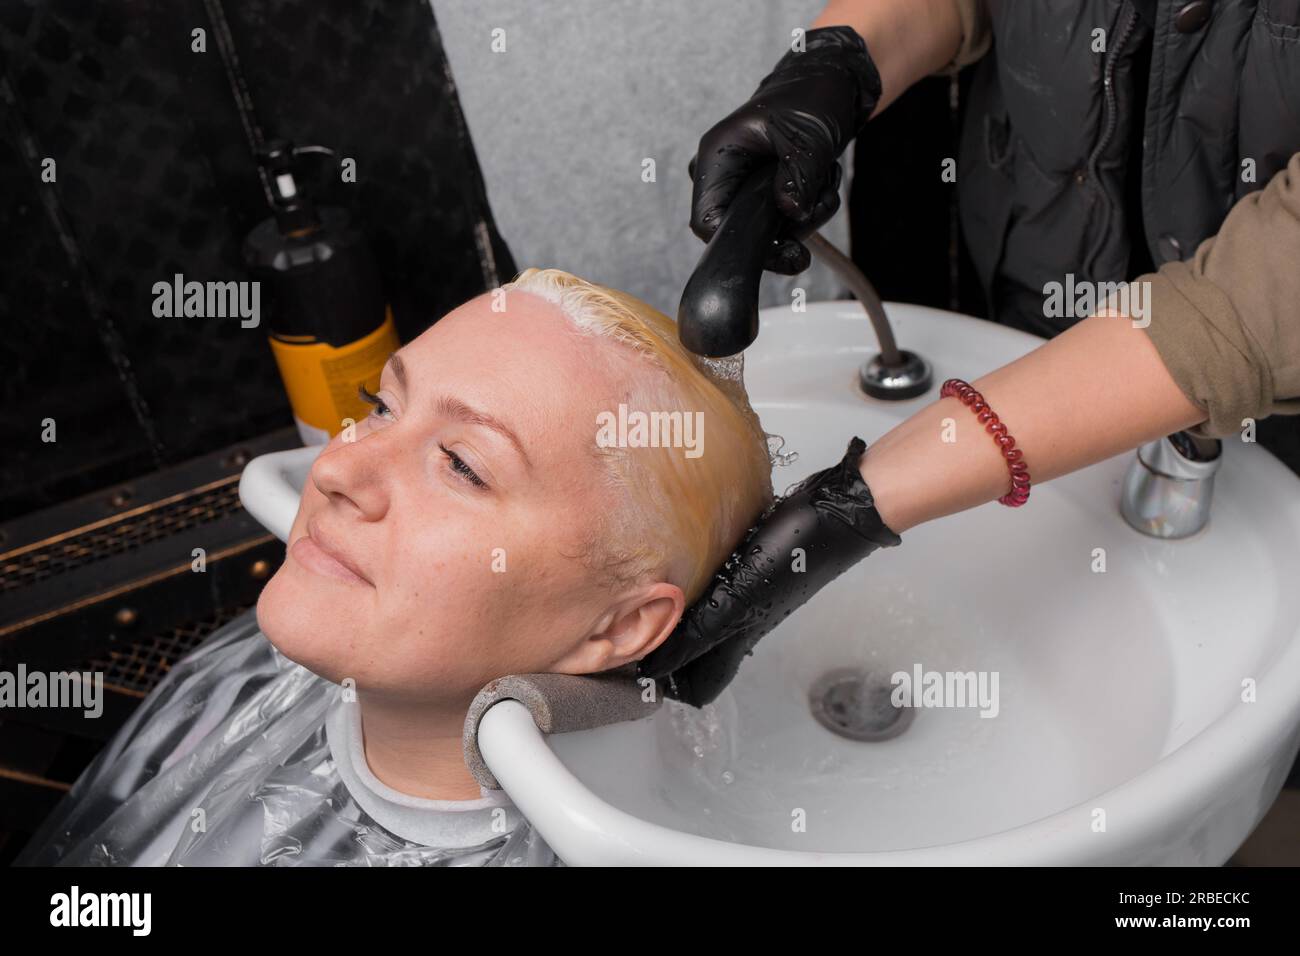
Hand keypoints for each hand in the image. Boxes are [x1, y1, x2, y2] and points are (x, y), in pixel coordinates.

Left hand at [637, 436, 901, 706]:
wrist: (836, 511)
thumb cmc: (796, 556)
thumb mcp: (740, 597)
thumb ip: (700, 632)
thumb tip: (659, 666)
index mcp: (738, 636)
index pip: (699, 685)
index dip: (665, 685)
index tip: (626, 670)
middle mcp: (740, 619)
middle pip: (695, 654)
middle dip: (659, 650)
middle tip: (619, 631)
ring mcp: (746, 591)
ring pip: (700, 619)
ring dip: (670, 617)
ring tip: (635, 600)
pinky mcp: (749, 563)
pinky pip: (709, 586)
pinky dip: (686, 585)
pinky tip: (671, 565)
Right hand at [688, 25, 881, 274]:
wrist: (830, 82)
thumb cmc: (811, 96)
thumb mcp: (809, 136)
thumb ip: (799, 177)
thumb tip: (791, 214)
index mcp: (718, 155)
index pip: (706, 220)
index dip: (739, 243)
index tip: (785, 249)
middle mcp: (724, 174)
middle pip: (741, 230)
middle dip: (786, 225)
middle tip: (818, 201)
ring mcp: (743, 185)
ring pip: (769, 229)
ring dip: (807, 214)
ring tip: (825, 177)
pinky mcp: (764, 193)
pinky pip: (785, 221)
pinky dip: (811, 209)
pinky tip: (823, 179)